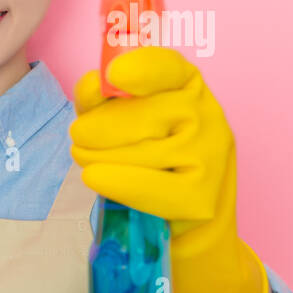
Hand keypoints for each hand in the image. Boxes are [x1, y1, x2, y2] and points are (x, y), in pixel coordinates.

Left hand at [68, 46, 268, 292]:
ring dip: (95, 160)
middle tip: (83, 144)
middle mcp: (207, 113)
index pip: (167, 66)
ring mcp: (209, 154)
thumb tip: (90, 85)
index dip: (140, 69)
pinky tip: (96, 179)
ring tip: (94, 166)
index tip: (113, 76)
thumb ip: (102, 102)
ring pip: (130, 152)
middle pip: (131, 116)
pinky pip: (143, 185)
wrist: (185, 226)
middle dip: (92, 132)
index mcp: (187, 86)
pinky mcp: (202, 195)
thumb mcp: (123, 126)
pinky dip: (113, 182)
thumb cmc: (147, 166)